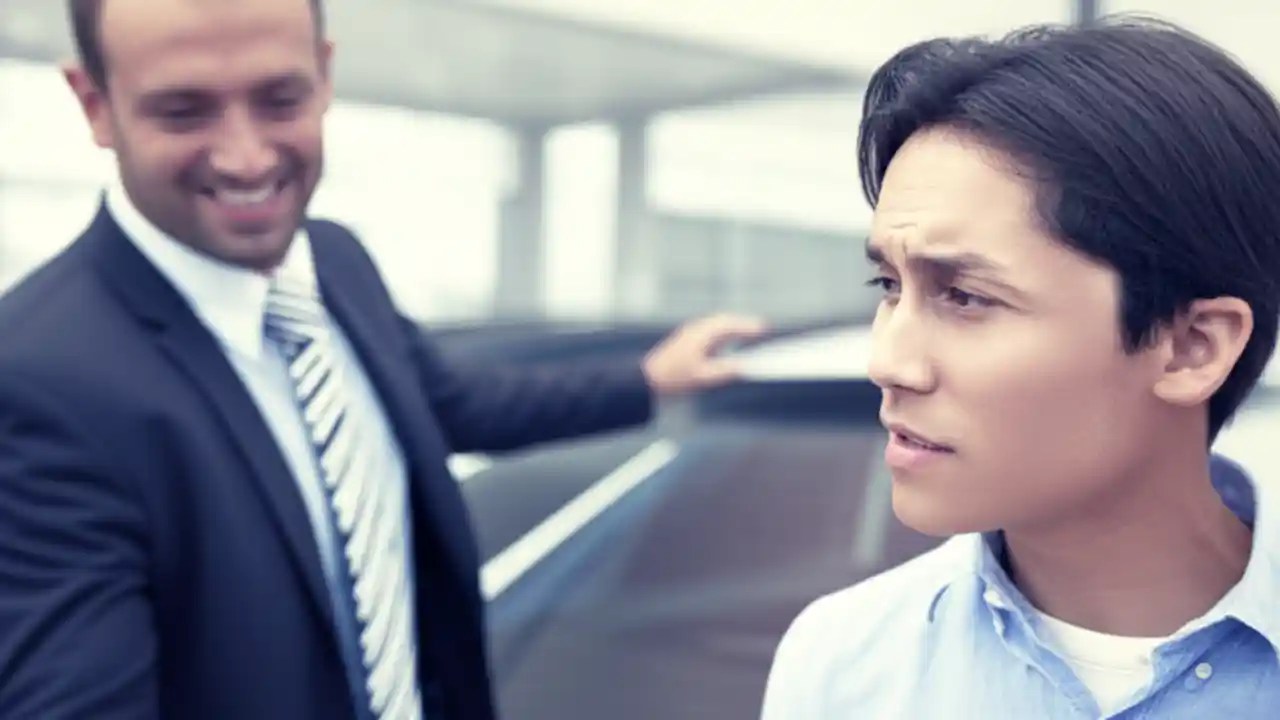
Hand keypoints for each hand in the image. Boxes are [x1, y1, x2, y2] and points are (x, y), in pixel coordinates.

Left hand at [642, 313, 767, 396]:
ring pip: (717, 325)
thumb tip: (744, 367)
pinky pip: (711, 331)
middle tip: (762, 328)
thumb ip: (724, 371)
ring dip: (734, 327)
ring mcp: (692, 334)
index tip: (764, 328)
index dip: (748, 326)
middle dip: (744, 324)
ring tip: (750, 333)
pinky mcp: (688, 341)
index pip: (729, 325)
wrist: (648, 378)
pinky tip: (730, 341)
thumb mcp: (702, 377)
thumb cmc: (673, 378)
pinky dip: (725, 333)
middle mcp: (697, 329)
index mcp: (701, 334)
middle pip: (725, 321)